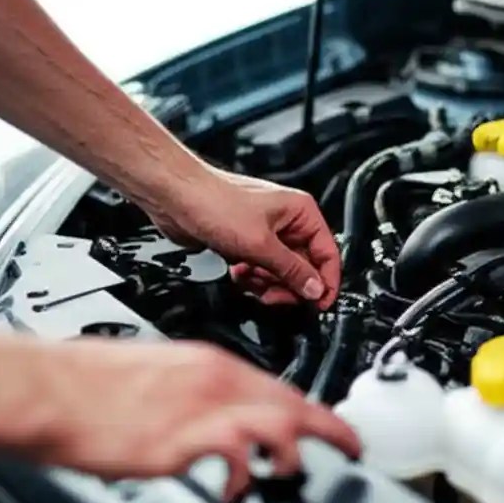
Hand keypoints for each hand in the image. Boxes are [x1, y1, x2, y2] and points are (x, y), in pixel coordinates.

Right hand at [27, 339, 359, 499]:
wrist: (45, 389)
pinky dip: (245, 474)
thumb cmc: (84, 385)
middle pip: (292, 400)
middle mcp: (212, 380)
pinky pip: (237, 454)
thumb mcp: (154, 377)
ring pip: (278, 422)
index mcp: (207, 362)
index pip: (277, 383)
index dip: (311, 407)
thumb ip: (190, 394)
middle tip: (352, 448)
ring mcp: (199, 409)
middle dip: (330, 427)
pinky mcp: (181, 439)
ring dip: (294, 451)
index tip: (330, 423)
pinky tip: (236, 488)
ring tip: (288, 473)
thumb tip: (209, 419)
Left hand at [143, 168, 340, 309]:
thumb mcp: (260, 244)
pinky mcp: (246, 243)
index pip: (327, 253)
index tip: (318, 304)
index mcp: (301, 212)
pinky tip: (238, 274)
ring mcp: (265, 233)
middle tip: (274, 296)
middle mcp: (286, 222)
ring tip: (250, 279)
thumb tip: (315, 289)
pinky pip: (260, 271)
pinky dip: (251, 279)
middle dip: (288, 285)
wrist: (176, 198)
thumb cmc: (215, 202)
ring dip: (266, 283)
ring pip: (280, 272)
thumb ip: (291, 271)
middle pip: (304, 267)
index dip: (325, 281)